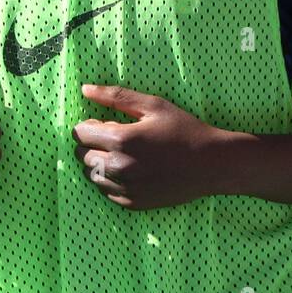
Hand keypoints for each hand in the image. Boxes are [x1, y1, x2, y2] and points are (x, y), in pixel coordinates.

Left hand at [72, 83, 226, 209]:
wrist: (211, 164)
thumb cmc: (184, 129)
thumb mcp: (153, 105)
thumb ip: (116, 96)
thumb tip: (85, 89)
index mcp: (121, 140)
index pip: (80, 133)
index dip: (89, 125)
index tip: (105, 123)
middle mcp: (119, 167)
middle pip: (82, 155)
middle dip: (93, 144)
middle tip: (117, 137)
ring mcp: (125, 188)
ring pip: (91, 175)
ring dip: (99, 163)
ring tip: (123, 154)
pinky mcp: (132, 203)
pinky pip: (106, 191)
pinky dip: (111, 180)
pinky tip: (131, 170)